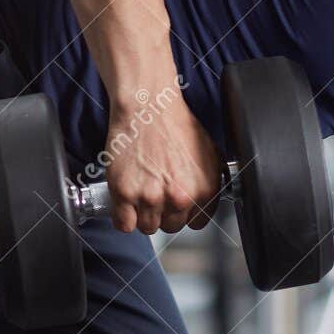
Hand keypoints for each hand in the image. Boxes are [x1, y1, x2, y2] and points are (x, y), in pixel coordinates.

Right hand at [104, 86, 224, 233]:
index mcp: (203, 190)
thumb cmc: (175, 124)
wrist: (148, 106)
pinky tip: (126, 203)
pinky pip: (124, 224)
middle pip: (171, 226)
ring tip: (141, 194)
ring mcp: (151, 197)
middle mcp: (179, 197)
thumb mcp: (210, 154)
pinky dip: (123, 217)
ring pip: (147, 227)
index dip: (184, 213)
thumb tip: (205, 203)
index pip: (196, 224)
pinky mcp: (125, 193)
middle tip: (156, 193)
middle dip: (164, 213)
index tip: (176, 206)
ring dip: (143, 215)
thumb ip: (209, 184)